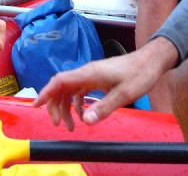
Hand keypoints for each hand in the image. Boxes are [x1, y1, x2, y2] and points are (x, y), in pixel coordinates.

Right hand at [32, 37, 177, 130]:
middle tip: (58, 124)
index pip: (59, 81)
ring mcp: (91, 75)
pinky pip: (79, 91)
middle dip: (55, 105)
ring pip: (69, 90)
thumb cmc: (139, 74)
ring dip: (66, 107)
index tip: (36, 106)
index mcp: (89, 73)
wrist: (152, 61)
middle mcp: (86, 72)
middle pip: (60, 86)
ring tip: (71, 126)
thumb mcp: (124, 94)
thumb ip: (104, 108)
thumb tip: (84, 121)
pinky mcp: (97, 79)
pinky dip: (77, 104)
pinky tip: (83, 115)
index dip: (45, 93)